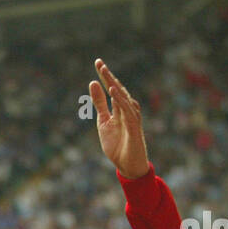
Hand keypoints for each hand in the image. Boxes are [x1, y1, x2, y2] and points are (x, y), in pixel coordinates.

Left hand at [89, 58, 149, 179]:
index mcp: (119, 108)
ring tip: (105, 74)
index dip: (105, 76)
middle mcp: (127, 109)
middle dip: (108, 77)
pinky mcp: (134, 127)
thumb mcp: (103, 122)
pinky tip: (113, 91)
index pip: (112, 88)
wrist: (127, 165)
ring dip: (114, 85)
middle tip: (99, 63)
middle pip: (118, 89)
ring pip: (124, 97)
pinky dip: (121, 100)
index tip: (98, 62)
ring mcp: (132, 117)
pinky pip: (128, 111)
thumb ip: (99, 104)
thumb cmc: (117, 144)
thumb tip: (93, 83)